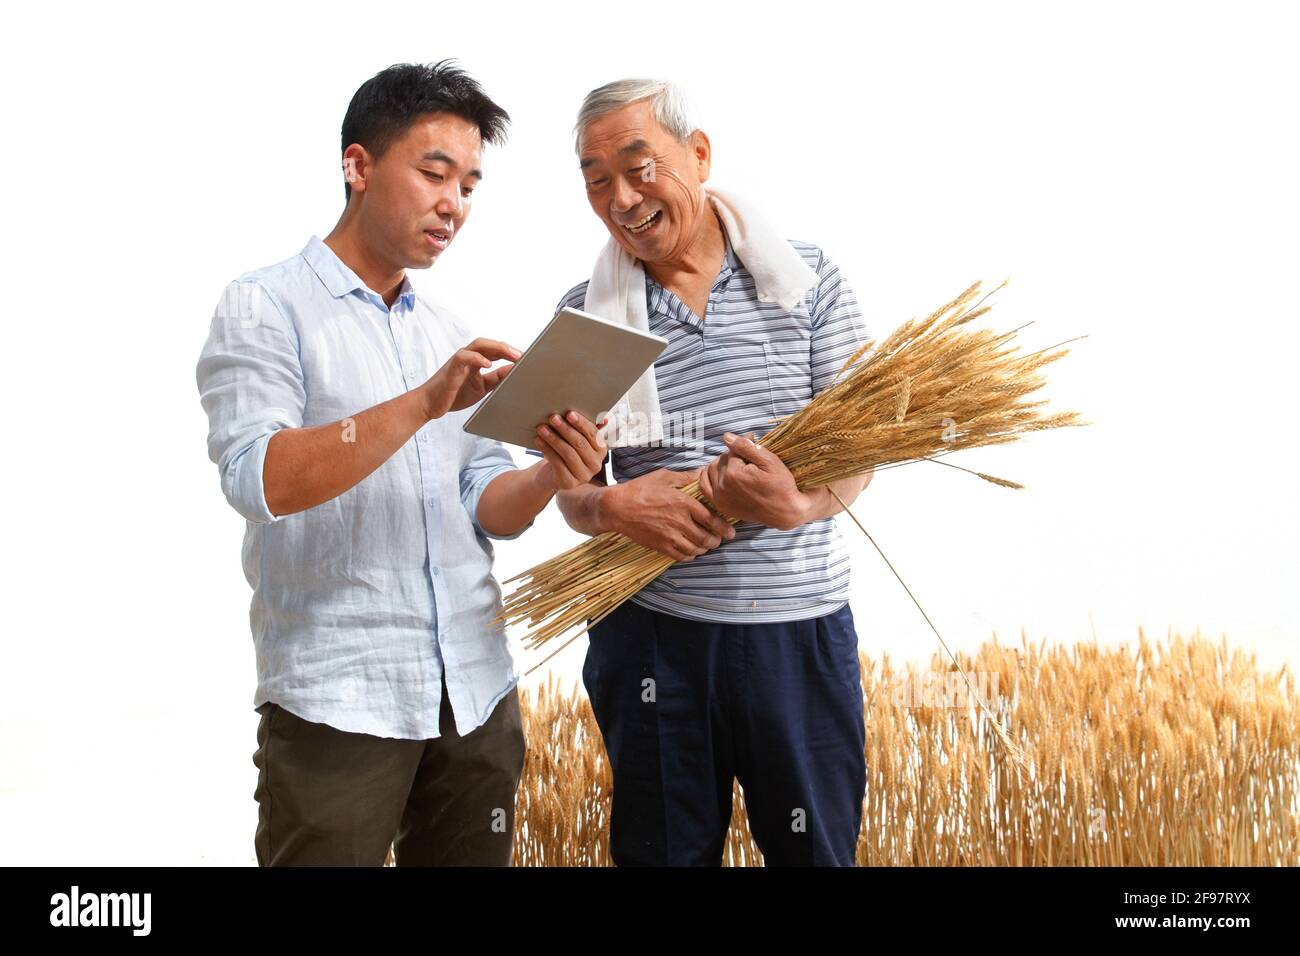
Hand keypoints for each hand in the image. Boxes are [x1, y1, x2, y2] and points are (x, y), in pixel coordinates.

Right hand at [420, 337, 520, 419]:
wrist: (430, 404)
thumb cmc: (454, 394)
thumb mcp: (481, 387)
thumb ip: (495, 379)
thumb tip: (513, 373)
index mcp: (475, 361)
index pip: (495, 351)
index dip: (510, 352)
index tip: (527, 358)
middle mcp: (468, 357)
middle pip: (489, 344)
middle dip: (507, 347)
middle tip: (523, 355)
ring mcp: (459, 361)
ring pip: (478, 345)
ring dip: (497, 348)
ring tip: (512, 354)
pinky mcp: (451, 368)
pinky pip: (464, 357)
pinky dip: (477, 358)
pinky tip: (488, 364)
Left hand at [531, 410, 608, 491]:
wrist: (551, 474)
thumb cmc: (565, 451)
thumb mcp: (574, 439)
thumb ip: (584, 428)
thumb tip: (602, 417)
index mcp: (601, 450)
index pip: (593, 434)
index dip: (581, 423)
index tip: (569, 413)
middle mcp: (595, 465)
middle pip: (580, 444)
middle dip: (565, 429)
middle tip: (553, 418)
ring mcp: (583, 476)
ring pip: (568, 453)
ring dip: (554, 438)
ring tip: (542, 428)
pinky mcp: (569, 482)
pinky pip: (558, 463)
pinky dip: (547, 450)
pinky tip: (538, 440)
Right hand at [603, 467, 735, 561]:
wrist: (617, 507)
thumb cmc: (640, 489)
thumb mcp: (664, 477)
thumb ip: (686, 477)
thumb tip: (703, 473)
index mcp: (684, 503)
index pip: (712, 520)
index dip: (724, 528)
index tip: (731, 531)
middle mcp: (679, 522)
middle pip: (707, 538)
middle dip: (716, 540)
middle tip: (720, 539)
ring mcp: (670, 536)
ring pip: (696, 549)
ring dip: (704, 549)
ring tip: (706, 545)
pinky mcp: (661, 546)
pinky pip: (681, 556)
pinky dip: (690, 556)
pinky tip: (691, 551)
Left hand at [698, 432, 811, 530]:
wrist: (783, 511)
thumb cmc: (780, 485)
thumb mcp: (769, 461)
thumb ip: (745, 447)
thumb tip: (726, 436)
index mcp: (734, 474)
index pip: (731, 451)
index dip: (742, 445)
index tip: (752, 441)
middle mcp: (722, 486)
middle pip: (720, 460)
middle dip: (732, 455)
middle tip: (747, 457)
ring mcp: (720, 498)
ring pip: (711, 470)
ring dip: (721, 465)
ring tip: (737, 465)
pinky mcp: (721, 506)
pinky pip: (704, 486)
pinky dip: (707, 477)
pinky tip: (717, 473)